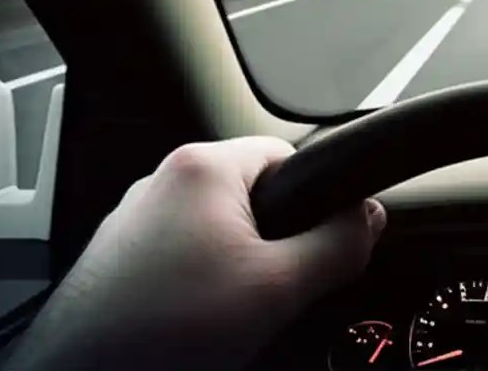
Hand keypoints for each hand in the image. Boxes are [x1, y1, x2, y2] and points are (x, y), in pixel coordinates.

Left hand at [9, 136, 385, 370]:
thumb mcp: (278, 289)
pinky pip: (184, 256)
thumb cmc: (163, 330)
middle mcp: (163, 180)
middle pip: (255, 196)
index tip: (319, 248)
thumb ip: (338, 245)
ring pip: (219, 231)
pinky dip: (200, 285)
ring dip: (237, 267)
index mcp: (203, 167)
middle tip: (272, 292)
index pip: (291, 157)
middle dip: (274, 243)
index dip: (316, 204)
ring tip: (229, 315)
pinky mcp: (119, 257)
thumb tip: (369, 218)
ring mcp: (135, 219)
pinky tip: (197, 324)